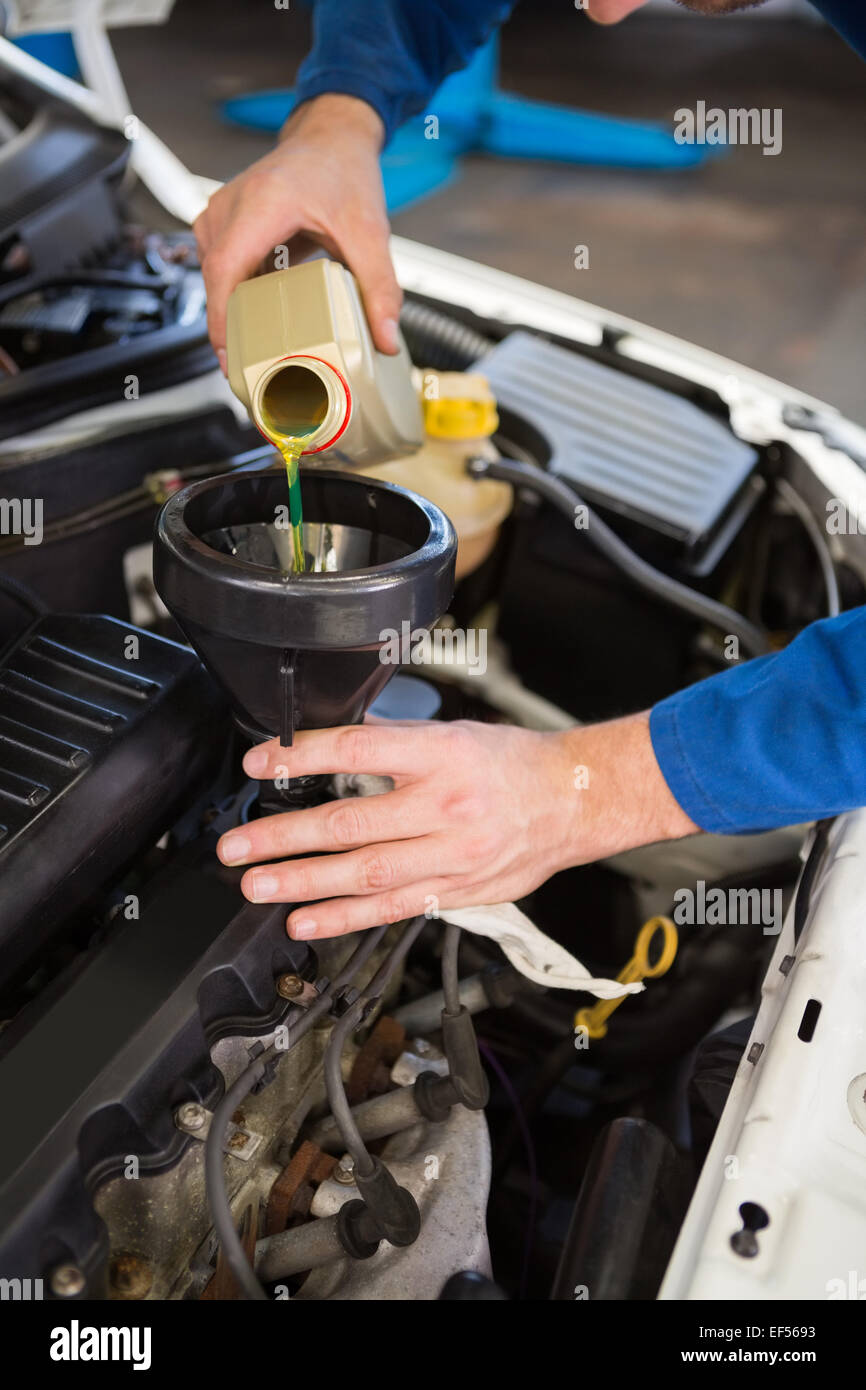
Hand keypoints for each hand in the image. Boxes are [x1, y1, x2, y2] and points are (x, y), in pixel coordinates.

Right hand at [193, 94, 400, 367]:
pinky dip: (235, 296)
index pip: (226, 268)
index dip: (222, 316)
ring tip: (255, 353)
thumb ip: (380, 287)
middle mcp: (232, 205)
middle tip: (249, 374)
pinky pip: (219, 268)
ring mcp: (221, 212)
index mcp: (263, 203)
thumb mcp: (370, 232)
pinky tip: (257, 321)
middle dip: (229, 328)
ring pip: (214, 277)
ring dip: (232, 314)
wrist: (331, 139)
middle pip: (216, 280)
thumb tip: (384, 339)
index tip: (228, 355)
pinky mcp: (221, 223)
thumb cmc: (343, 174)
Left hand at [215, 714, 696, 938]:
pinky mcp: (456, 892)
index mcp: (441, 755)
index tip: (258, 763)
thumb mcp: (453, 733)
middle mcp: (445, 806)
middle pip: (351, 822)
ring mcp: (452, 856)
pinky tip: (305, 920)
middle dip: (284, 836)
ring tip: (256, 885)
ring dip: (303, 882)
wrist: (573, 803)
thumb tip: (332, 738)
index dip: (302, 758)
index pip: (358, 752)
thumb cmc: (512, 764)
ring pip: (365, 874)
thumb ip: (393, 740)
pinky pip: (393, 909)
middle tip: (236, 847)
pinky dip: (344, 918)